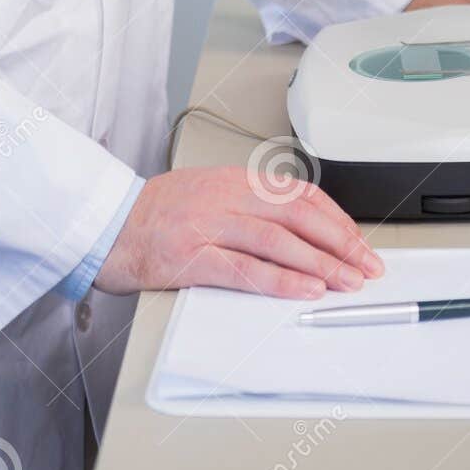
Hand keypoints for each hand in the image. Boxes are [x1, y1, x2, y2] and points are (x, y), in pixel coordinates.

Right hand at [94, 165, 384, 300]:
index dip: (335, 218)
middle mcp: (224, 197)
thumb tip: (298, 232)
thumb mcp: (206, 195)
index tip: (358, 241)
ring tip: (347, 281)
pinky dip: (281, 279)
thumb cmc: (153, 215)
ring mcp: (207, 225)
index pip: (298, 194)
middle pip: (297, 215)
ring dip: (320, 262)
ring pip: (277, 240)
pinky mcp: (190, 257)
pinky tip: (306, 289)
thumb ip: (247, 208)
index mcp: (232, 180)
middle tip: (366, 266)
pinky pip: (245, 269)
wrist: (103, 224)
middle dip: (339, 242)